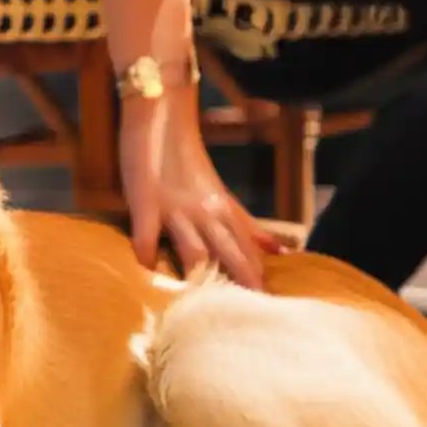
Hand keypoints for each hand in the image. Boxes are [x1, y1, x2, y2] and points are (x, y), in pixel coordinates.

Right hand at [119, 85, 282, 288]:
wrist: (161, 113)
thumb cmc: (185, 159)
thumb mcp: (221, 195)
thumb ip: (247, 225)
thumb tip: (281, 250)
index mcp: (222, 210)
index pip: (246, 249)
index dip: (257, 276)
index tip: (271, 306)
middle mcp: (204, 212)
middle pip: (229, 252)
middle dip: (240, 282)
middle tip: (251, 313)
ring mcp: (175, 208)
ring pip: (195, 246)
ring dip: (200, 273)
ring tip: (203, 304)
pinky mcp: (146, 200)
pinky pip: (147, 231)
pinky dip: (146, 252)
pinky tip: (145, 272)